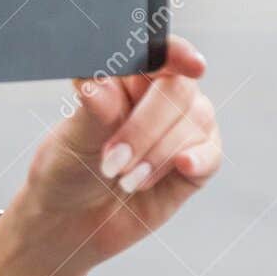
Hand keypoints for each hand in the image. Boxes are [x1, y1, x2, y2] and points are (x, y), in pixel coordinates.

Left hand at [0, 35, 221, 275]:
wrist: (69, 222)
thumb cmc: (66, 170)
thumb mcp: (72, 142)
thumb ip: (92, 113)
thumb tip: (99, 86)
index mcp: (126, 78)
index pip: (158, 53)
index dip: (176, 53)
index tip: (189, 65)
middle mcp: (158, 97)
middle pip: (177, 90)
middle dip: (145, 127)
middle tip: (113, 160)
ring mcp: (180, 128)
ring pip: (194, 122)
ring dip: (157, 152)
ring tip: (123, 180)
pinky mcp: (194, 163)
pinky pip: (210, 153)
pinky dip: (198, 158)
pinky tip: (183, 165)